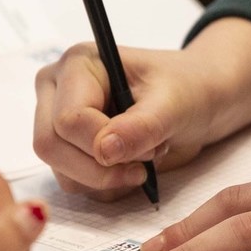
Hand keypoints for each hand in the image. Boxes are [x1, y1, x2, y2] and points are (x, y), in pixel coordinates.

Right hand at [31, 18, 250, 199]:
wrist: (200, 100)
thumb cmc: (188, 88)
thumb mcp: (174, 103)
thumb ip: (141, 126)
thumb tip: (104, 150)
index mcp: (78, 64)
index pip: (68, 119)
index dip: (103, 145)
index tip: (149, 149)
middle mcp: (57, 90)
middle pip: (50, 146)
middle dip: (101, 168)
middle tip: (145, 165)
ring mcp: (57, 121)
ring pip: (61, 172)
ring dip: (108, 179)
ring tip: (145, 156)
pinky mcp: (68, 149)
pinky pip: (75, 184)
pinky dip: (108, 186)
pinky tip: (133, 164)